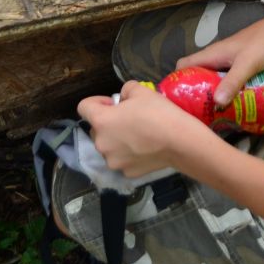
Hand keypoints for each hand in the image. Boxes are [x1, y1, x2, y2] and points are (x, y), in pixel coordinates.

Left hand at [77, 81, 207, 177]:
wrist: (180, 141)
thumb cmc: (158, 113)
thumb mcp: (141, 90)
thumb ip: (126, 90)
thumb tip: (124, 99)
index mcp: (101, 121)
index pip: (83, 107)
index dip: (96, 101)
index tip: (113, 103)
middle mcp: (101, 144)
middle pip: (96, 129)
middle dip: (108, 122)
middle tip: (129, 118)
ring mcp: (113, 161)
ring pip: (109, 146)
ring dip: (117, 139)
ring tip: (138, 135)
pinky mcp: (127, 173)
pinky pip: (123, 160)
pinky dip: (129, 154)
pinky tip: (145, 148)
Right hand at [178, 13, 263, 107]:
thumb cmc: (263, 44)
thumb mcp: (247, 64)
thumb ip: (232, 82)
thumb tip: (216, 103)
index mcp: (211, 54)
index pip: (183, 65)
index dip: (177, 81)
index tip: (178, 100)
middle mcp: (216, 56)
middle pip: (196, 74)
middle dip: (194, 92)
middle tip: (196, 112)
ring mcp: (228, 60)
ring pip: (212, 77)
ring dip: (211, 92)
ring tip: (212, 112)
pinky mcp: (240, 64)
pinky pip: (226, 78)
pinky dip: (225, 90)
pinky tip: (232, 103)